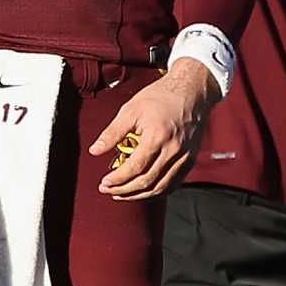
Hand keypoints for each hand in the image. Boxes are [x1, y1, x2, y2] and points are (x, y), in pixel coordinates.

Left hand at [89, 58, 218, 198]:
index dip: (118, 179)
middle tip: (108, 190)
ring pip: (161, 187)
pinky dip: (156, 191)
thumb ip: (112, 133)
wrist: (191, 91)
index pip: (135, 167)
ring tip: (122, 194)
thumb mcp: (131, 110)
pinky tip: (143, 190)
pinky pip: (173, 183)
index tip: (104, 183)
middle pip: (147, 181)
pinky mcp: (190, 160)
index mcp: (157, 136)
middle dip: (124, 190)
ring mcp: (185, 157)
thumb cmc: (160, 97)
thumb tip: (94, 151)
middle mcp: (174, 150)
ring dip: (139, 195)